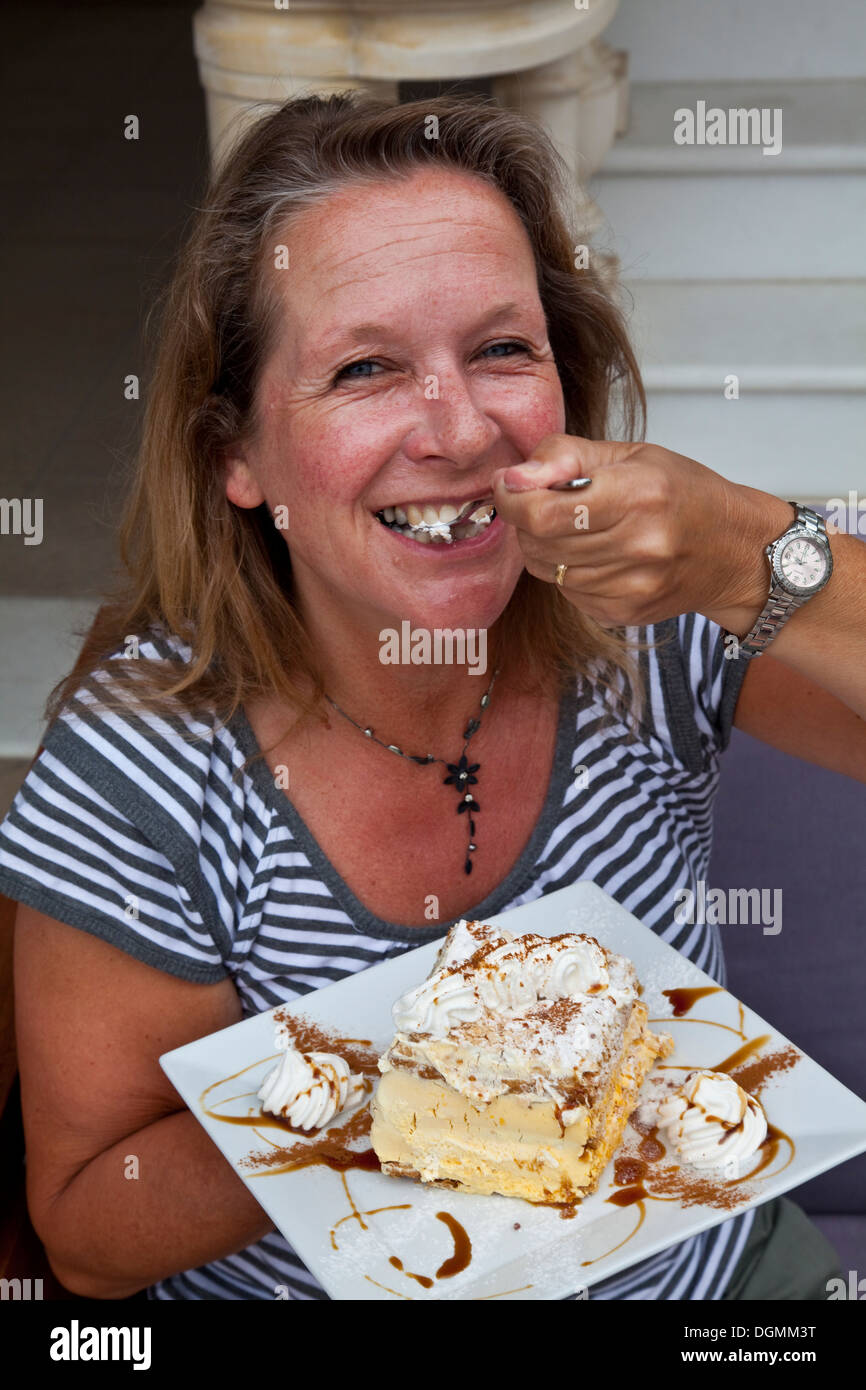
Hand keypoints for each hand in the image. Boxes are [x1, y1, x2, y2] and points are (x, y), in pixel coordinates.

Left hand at [491, 435, 794, 632]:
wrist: (735, 551)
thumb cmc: (684, 493)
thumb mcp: (632, 454)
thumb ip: (566, 456)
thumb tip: (512, 476)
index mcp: (639, 494)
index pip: (543, 512)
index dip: (513, 499)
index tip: (508, 484)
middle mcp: (639, 545)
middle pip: (539, 541)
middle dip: (527, 518)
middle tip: (547, 501)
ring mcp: (632, 586)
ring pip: (547, 569)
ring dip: (545, 545)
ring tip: (577, 526)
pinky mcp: (624, 613)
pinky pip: (566, 591)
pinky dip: (567, 570)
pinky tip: (596, 553)